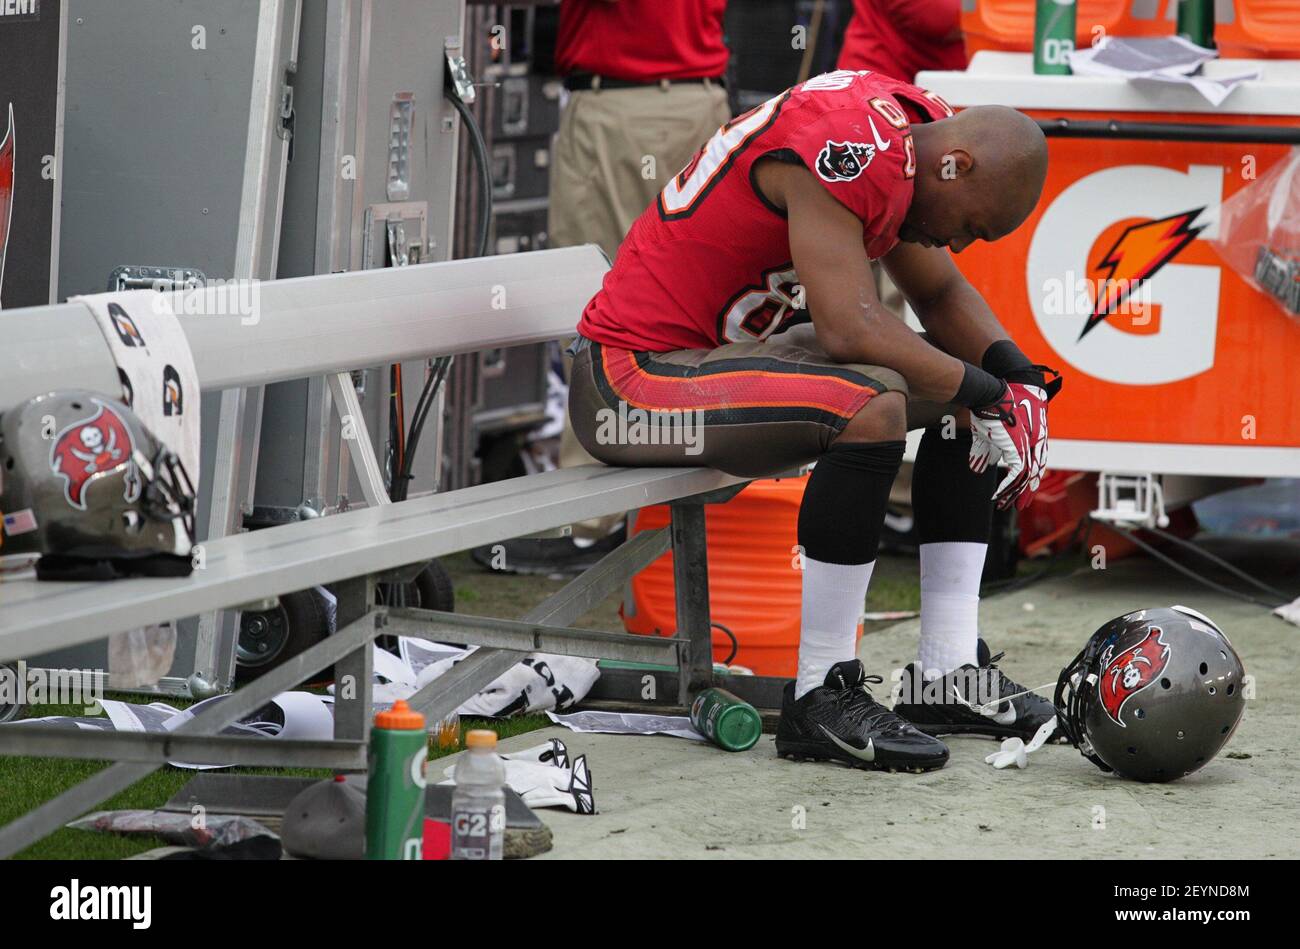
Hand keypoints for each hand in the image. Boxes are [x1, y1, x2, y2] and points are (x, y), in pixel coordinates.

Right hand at [969, 380, 1050, 510]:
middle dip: (1023, 494)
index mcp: (1025, 442)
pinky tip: (998, 495)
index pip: (1028, 467)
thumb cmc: (986, 413)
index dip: (1022, 483)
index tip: (1013, 495)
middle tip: (1016, 507)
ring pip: (1025, 478)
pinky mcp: (1019, 449)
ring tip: (1004, 505)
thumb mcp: (983, 438)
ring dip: (1014, 494)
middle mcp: (1030, 446)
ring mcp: (1026, 447)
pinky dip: (1007, 487)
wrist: (988, 398)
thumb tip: (976, 468)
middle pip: (1031, 476)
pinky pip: (1017, 475)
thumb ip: (983, 453)